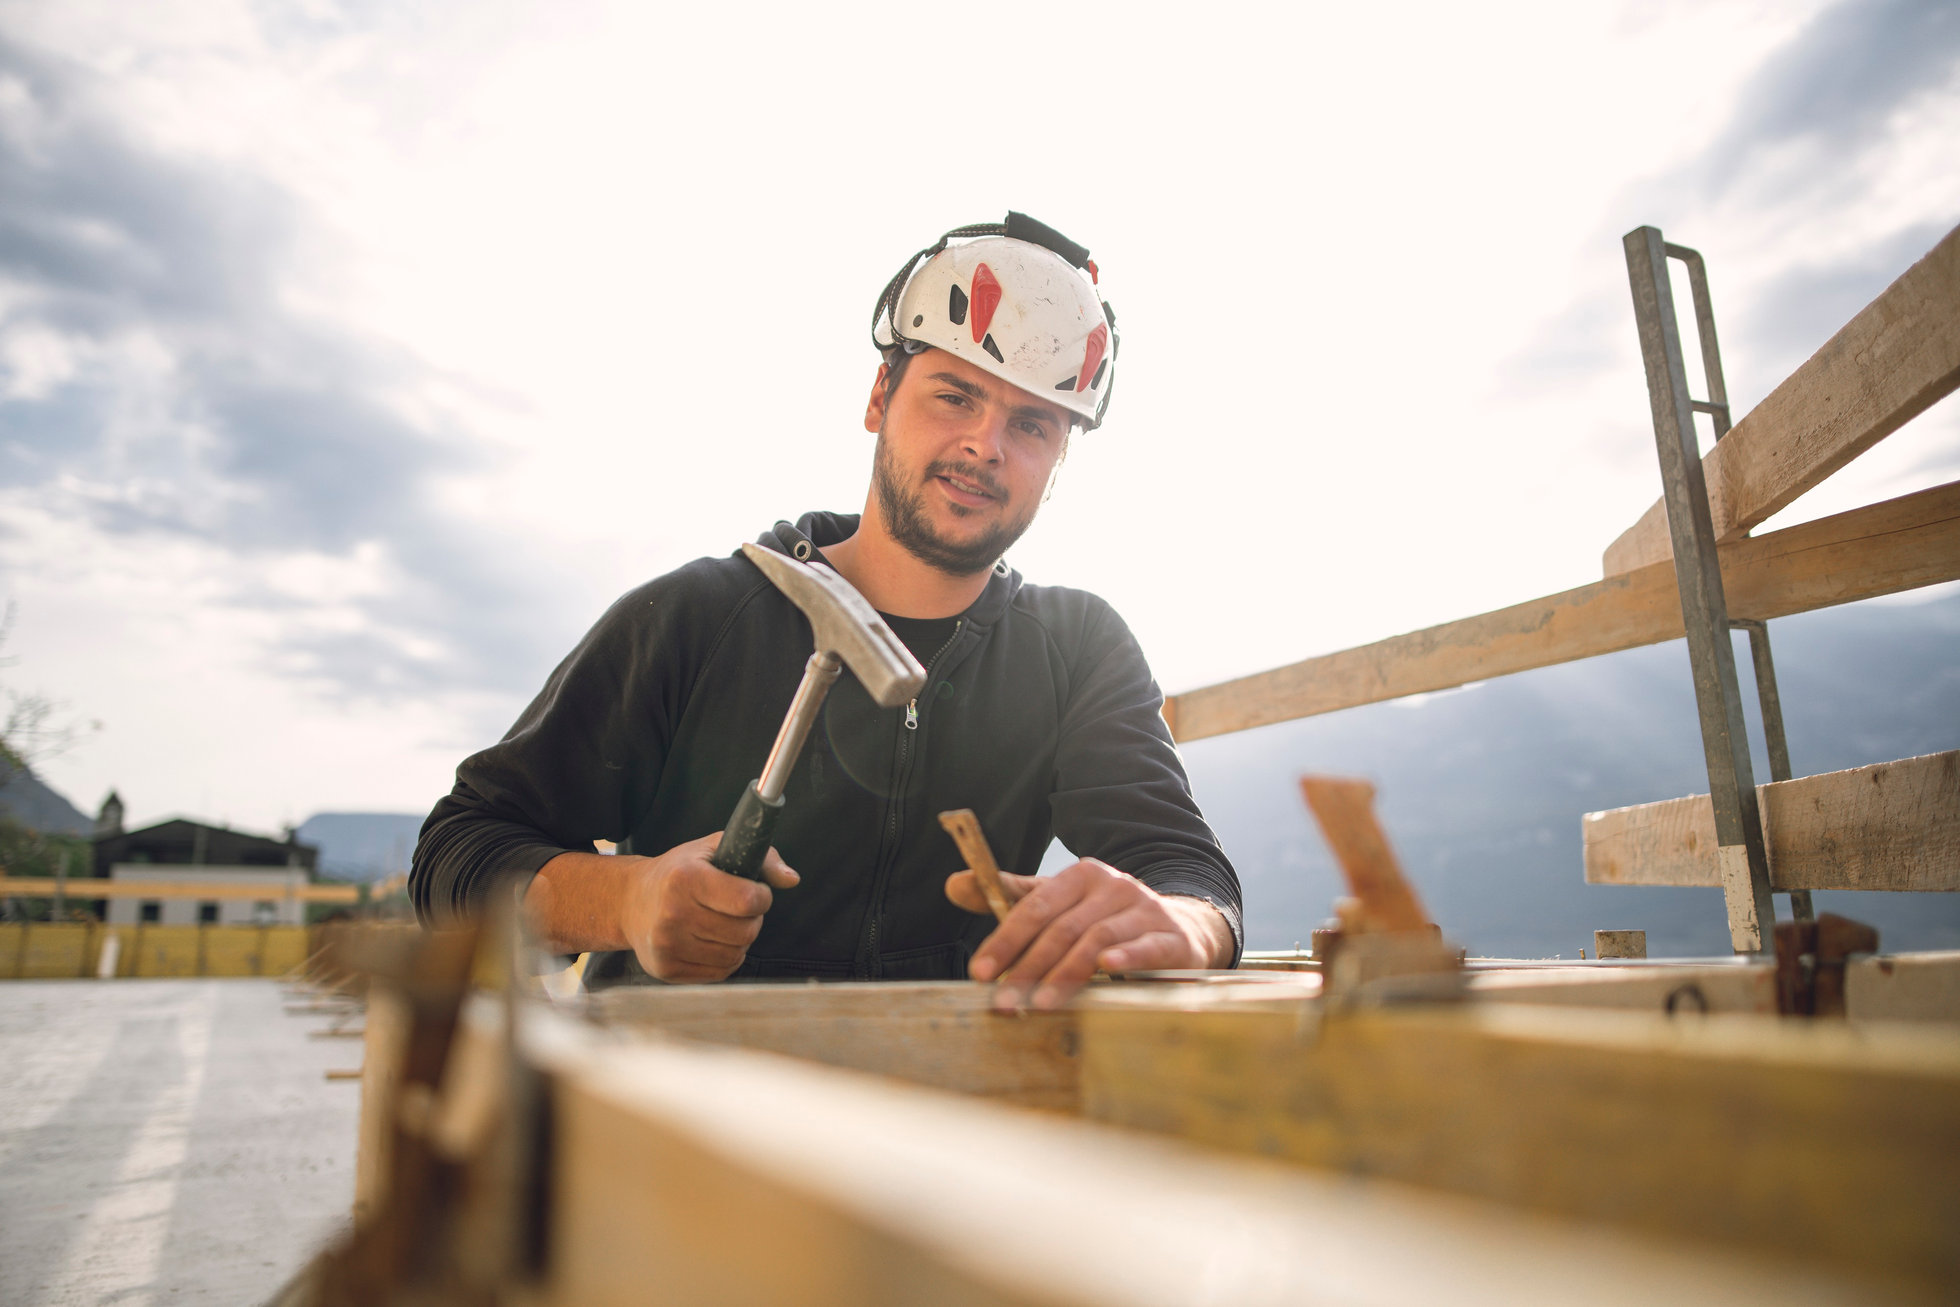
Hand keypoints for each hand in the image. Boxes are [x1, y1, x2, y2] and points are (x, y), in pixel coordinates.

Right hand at [619, 833, 798, 981]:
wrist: (630, 902)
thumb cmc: (680, 872)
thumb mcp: (714, 849)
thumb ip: (760, 857)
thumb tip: (792, 880)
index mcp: (686, 879)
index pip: (748, 901)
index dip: (761, 897)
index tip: (753, 891)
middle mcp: (673, 914)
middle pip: (746, 932)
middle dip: (750, 919)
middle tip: (734, 909)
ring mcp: (668, 946)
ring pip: (735, 955)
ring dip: (739, 941)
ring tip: (721, 923)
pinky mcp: (666, 969)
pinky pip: (720, 972)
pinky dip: (725, 958)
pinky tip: (709, 941)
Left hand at [948, 858, 1231, 1010]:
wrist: (1180, 928)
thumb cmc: (1106, 920)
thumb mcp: (1060, 904)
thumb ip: (1010, 897)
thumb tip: (953, 884)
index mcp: (1080, 875)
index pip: (1035, 907)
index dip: (1006, 940)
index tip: (981, 973)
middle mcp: (1113, 886)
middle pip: (1062, 928)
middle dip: (1029, 967)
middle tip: (1005, 1001)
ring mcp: (1144, 909)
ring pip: (1097, 939)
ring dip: (1066, 973)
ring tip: (1042, 1003)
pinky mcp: (1171, 936)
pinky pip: (1147, 946)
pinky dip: (1126, 955)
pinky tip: (1108, 967)